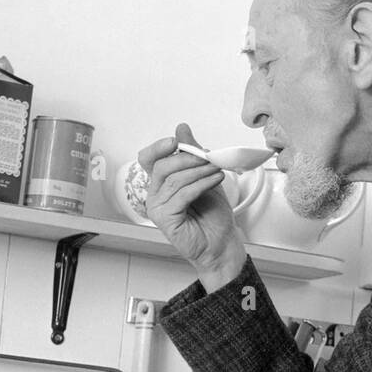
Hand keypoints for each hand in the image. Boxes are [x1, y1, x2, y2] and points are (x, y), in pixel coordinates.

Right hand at [138, 122, 247, 288]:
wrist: (222, 243)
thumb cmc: (213, 214)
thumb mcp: (205, 175)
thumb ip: (192, 153)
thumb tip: (182, 128)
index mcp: (161, 182)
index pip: (149, 159)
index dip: (158, 147)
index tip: (175, 140)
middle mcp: (156, 194)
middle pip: (161, 166)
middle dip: (187, 157)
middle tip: (209, 156)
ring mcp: (158, 208)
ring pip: (173, 179)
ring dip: (199, 170)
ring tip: (217, 168)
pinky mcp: (166, 220)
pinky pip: (181, 195)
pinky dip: (200, 184)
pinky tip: (215, 179)